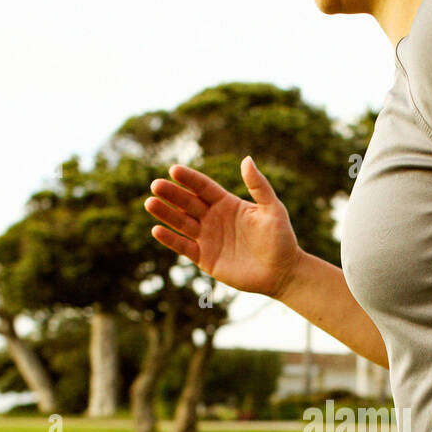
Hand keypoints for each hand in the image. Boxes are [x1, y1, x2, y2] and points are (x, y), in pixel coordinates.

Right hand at [145, 156, 303, 298]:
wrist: (281, 272)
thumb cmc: (280, 238)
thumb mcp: (272, 209)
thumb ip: (259, 186)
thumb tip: (246, 159)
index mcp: (227, 203)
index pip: (203, 187)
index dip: (189, 179)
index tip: (174, 170)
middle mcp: (213, 218)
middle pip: (188, 203)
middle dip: (172, 194)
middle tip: (156, 185)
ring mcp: (207, 238)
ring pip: (181, 222)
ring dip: (166, 213)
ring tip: (150, 203)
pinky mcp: (205, 258)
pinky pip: (184, 247)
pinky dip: (170, 239)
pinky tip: (157, 230)